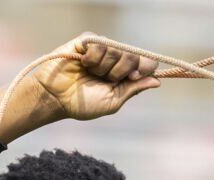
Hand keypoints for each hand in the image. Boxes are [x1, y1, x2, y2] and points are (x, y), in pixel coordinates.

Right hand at [31, 34, 160, 121]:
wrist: (56, 98)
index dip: (145, 67)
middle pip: (133, 55)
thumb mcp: (112, 101)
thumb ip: (133, 90)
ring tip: (91, 73)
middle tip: (107, 79)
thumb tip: (157, 81)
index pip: (146, 62)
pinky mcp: (86, 42)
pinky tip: (83, 63)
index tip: (134, 76)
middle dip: (121, 70)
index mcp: (125, 75)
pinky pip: (99, 43)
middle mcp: (116, 60)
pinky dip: (93, 57)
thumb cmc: (83, 104)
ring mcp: (101, 49)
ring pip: (116, 48)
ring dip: (103, 66)